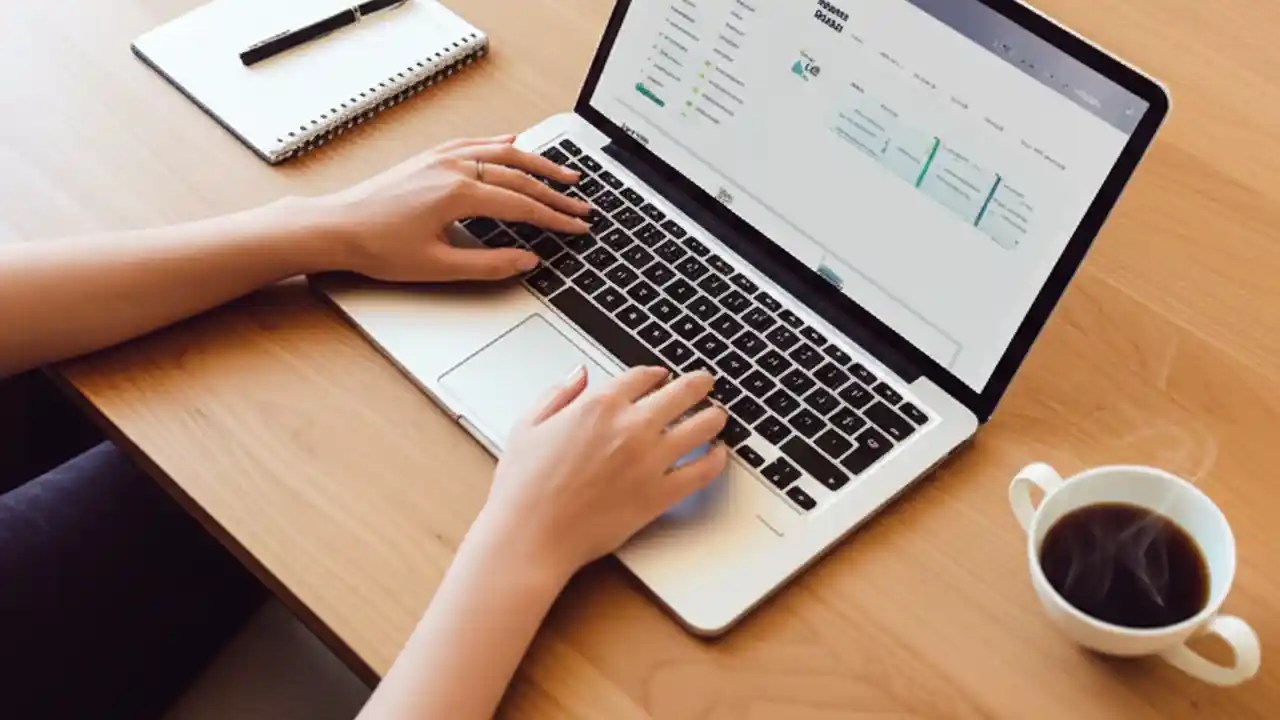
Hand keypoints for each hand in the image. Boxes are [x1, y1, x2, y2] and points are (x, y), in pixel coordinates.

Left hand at [315, 134, 590, 281]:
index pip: (522, 206)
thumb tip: (526, 260)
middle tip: (582, 206)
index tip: (578, 227)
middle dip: (555, 194)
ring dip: (537, 163)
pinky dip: (501, 145)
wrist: (335, 227)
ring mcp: (441, 158)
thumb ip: (489, 264)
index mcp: (458, 194)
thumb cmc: (377, 247)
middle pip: (519, 178)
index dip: (555, 219)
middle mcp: (453, 168)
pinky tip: (515, 144)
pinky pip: (476, 144)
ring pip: (502, 153)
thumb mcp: (438, 266)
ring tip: (564, 173)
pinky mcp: (430, 158)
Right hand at [476, 366, 729, 581]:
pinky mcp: (660, 494)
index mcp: (598, 405)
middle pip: (682, 392)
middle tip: (706, 383)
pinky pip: (703, 471)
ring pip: (701, 426)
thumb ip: (558, 394)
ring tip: (718, 416)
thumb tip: (579, 373)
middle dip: (699, 384)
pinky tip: (718, 455)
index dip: (657, 373)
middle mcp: (631, 426)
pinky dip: (716, 460)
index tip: (662, 376)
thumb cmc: (523, 487)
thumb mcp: (528, 425)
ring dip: (714, 416)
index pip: (643, 376)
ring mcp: (650, 460)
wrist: (531, 535)